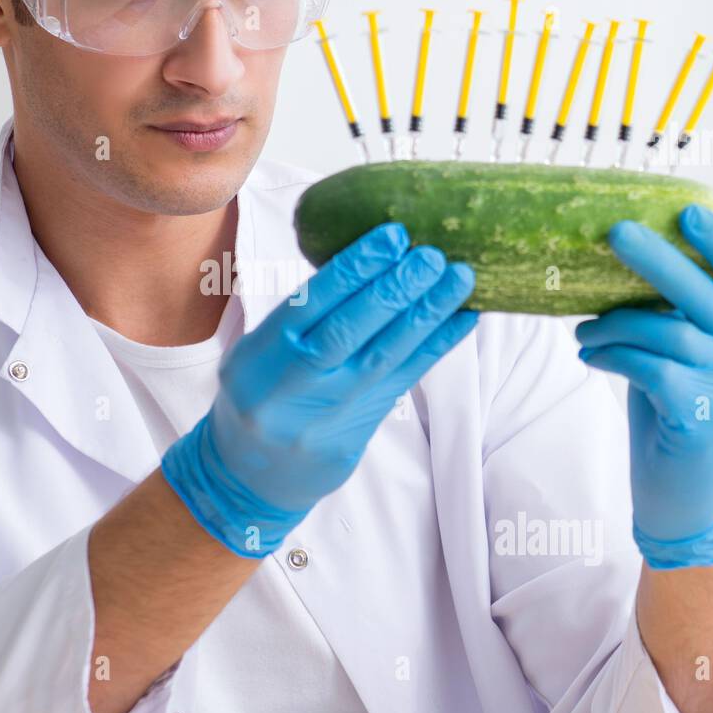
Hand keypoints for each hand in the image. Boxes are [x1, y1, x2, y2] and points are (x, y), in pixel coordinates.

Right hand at [161, 222, 477, 556]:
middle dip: (395, 289)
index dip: (354, 269)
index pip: (310, 304)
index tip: (392, 236)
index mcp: (260, 358)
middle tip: (432, 254)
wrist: (249, 476)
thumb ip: (298, 318)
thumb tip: (364, 261)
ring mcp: (328, 414)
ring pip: (384, 357)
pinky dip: (435, 347)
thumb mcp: (253, 355)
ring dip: (427, 313)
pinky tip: (463, 319)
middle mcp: (292, 387)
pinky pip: (403, 382)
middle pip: (350, 331)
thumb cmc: (256, 396)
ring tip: (459, 278)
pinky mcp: (359, 432)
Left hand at [574, 204, 712, 569]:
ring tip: (582, 332)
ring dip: (612, 324)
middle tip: (613, 232)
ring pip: (665, 333)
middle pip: (703, 296)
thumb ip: (674, 318)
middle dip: (655, 260)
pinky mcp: (704, 419)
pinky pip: (648, 368)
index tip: (687, 212)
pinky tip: (589, 357)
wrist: (684, 498)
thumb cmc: (674, 415)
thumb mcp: (684, 359)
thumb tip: (619, 262)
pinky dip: (612, 356)